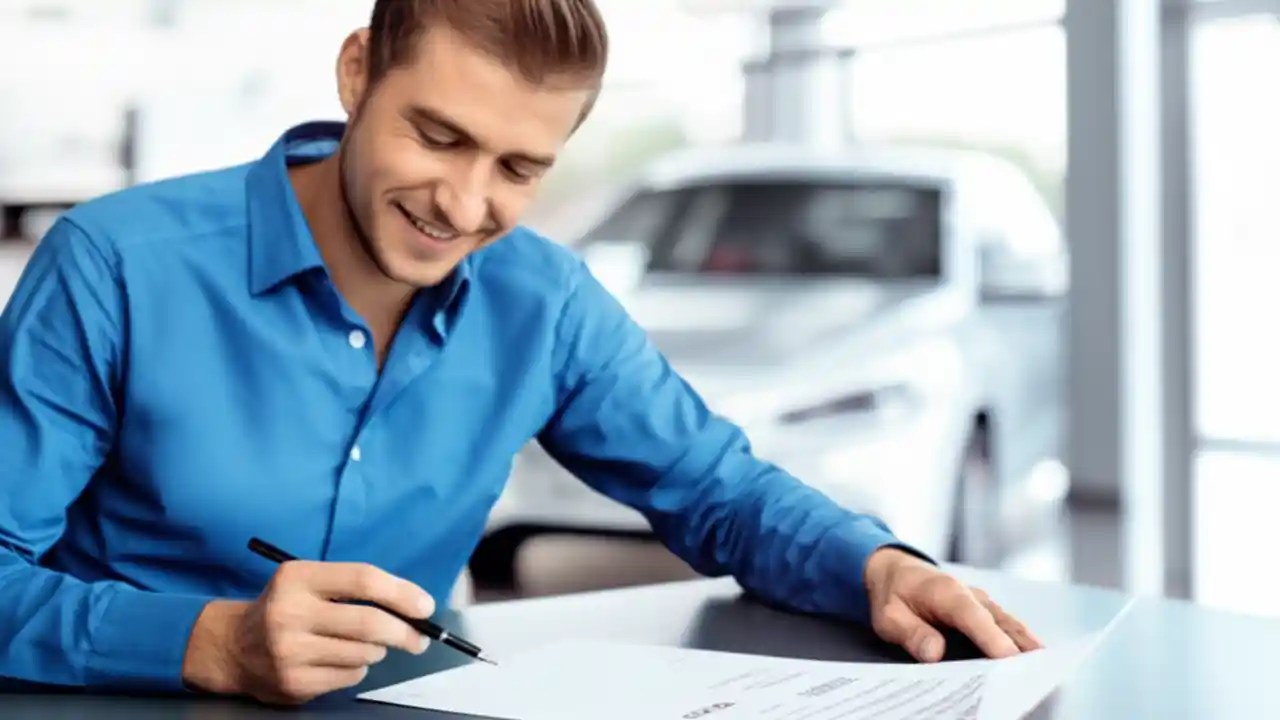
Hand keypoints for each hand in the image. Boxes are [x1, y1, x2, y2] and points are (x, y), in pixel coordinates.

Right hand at [182, 561, 435, 704]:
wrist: (234, 647)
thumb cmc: (288, 608)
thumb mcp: (309, 582)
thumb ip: (355, 587)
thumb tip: (413, 606)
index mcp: (298, 578)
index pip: (363, 580)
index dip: (401, 593)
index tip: (425, 606)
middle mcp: (289, 613)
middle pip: (368, 622)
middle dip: (404, 631)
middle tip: (419, 638)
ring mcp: (289, 651)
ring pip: (363, 653)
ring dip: (377, 650)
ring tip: (367, 644)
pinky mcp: (293, 683)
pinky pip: (350, 676)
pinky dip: (357, 668)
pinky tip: (340, 659)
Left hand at [863, 547, 1041, 662]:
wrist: (897, 571)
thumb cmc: (893, 594)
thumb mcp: (888, 616)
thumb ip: (911, 632)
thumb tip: (935, 653)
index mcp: (946, 592)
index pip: (973, 616)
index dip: (991, 637)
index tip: (1008, 658)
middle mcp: (972, 596)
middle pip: (1001, 623)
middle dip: (1019, 647)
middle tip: (1034, 674)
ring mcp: (983, 604)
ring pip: (1011, 626)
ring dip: (1027, 647)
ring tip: (1043, 673)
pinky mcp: (988, 614)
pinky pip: (1009, 630)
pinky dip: (1022, 645)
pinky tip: (1032, 666)